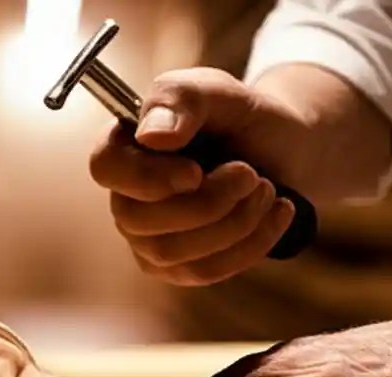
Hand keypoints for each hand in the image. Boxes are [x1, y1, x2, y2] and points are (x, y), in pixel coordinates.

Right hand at [88, 67, 308, 285]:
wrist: (286, 152)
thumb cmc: (242, 117)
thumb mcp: (218, 91)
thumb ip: (181, 98)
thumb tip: (150, 137)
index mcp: (126, 146)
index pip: (105, 167)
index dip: (146, 177)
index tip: (195, 171)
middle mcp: (127, 196)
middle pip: (138, 220)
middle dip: (206, 202)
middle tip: (250, 174)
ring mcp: (149, 239)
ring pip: (172, 252)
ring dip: (233, 222)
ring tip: (266, 188)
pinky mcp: (181, 268)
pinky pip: (205, 271)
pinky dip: (251, 242)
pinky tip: (276, 212)